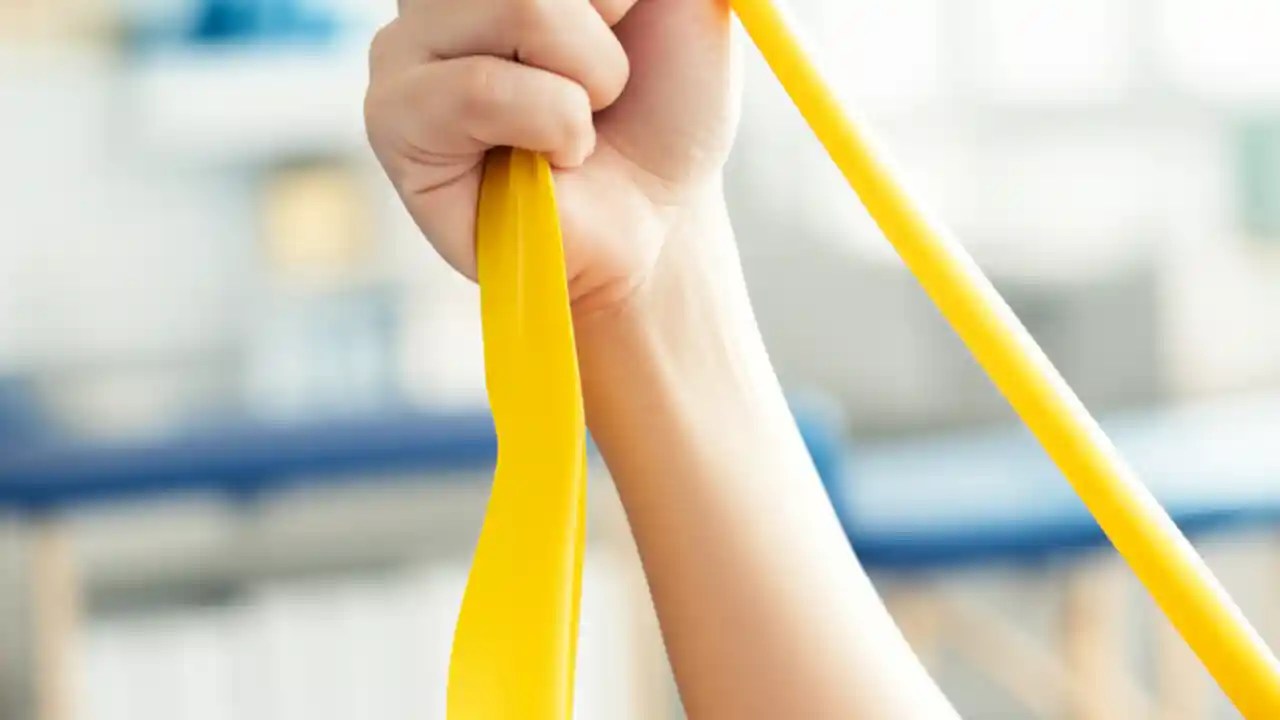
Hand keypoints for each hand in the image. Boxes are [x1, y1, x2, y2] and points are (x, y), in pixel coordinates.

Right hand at [365, 0, 739, 312]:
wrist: (658, 218)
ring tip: (581, 124)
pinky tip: (551, 161)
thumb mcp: (689, 3)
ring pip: (518, 8)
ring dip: (591, 82)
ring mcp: (404, 45)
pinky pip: (486, 89)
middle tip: (607, 81)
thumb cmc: (663, 111)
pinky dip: (557, 128)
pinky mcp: (392, 119)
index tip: (624, 12)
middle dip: (607, 23)